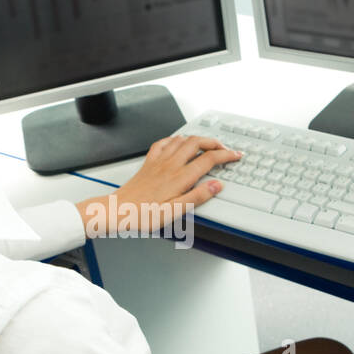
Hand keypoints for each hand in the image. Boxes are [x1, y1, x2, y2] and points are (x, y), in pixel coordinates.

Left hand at [74, 135, 241, 237]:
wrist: (117, 210)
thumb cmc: (142, 215)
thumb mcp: (174, 213)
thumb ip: (197, 197)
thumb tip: (216, 186)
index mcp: (179, 178)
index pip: (209, 159)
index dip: (226, 156)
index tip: (236, 156)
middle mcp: (170, 165)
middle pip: (198, 143)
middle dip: (215, 143)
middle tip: (225, 149)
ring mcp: (158, 162)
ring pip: (182, 139)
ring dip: (198, 138)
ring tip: (208, 144)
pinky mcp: (149, 162)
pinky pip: (164, 142)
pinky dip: (176, 138)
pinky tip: (178, 141)